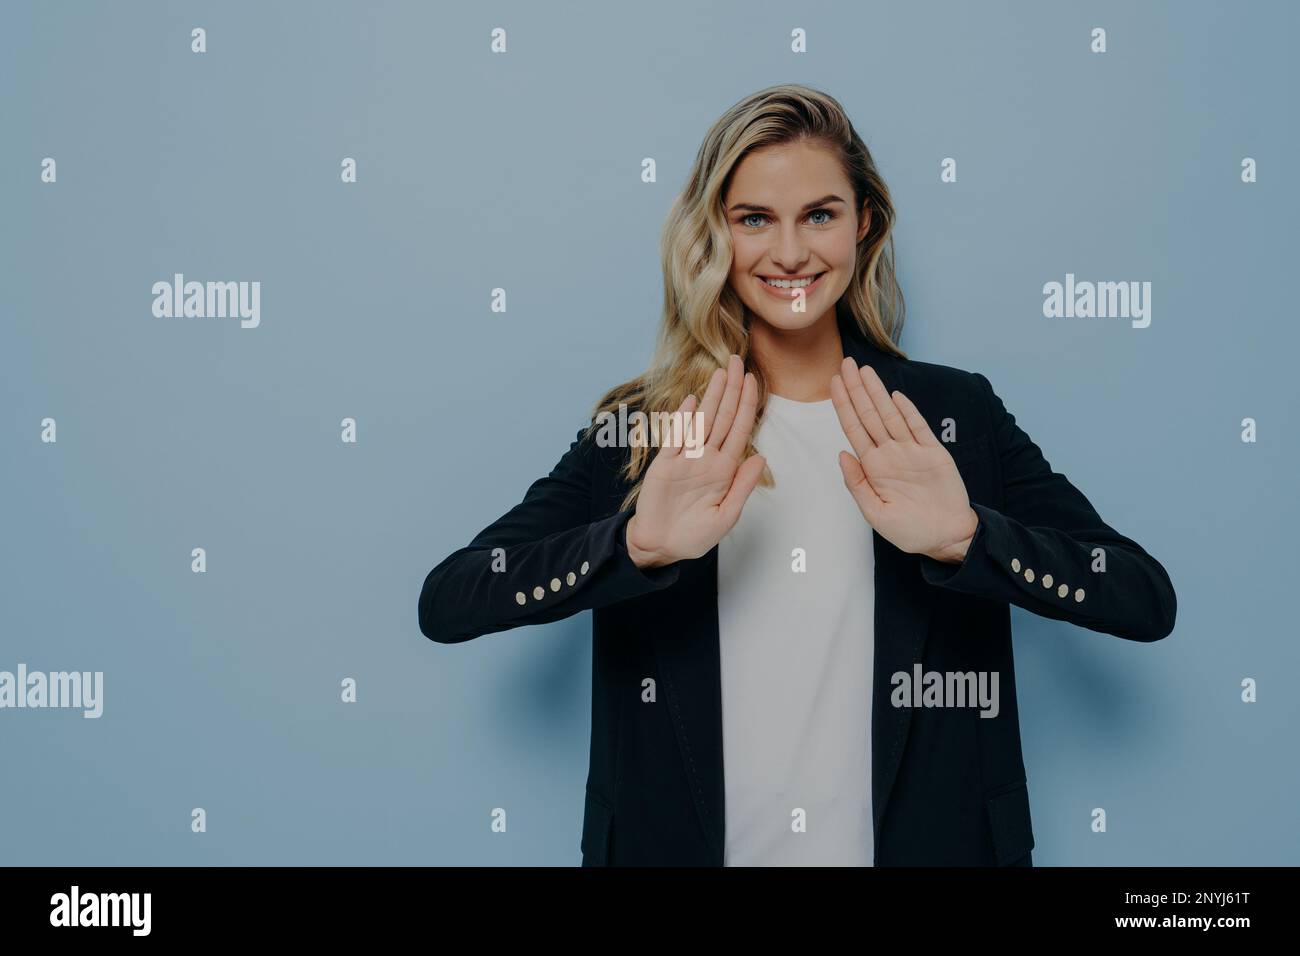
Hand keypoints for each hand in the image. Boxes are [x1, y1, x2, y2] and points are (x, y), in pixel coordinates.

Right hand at [625, 355, 767, 568]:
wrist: (661, 545)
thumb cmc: (695, 535)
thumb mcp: (726, 516)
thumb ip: (742, 486)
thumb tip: (761, 456)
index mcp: (725, 470)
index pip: (739, 430)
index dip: (746, 404)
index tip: (752, 380)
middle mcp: (707, 458)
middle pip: (722, 418)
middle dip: (731, 390)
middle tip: (737, 361)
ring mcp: (685, 459)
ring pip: (701, 422)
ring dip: (711, 397)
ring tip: (720, 373)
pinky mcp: (663, 464)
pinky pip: (674, 438)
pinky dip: (682, 419)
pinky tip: (690, 401)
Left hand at [830, 356, 977, 562]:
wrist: (947, 538)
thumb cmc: (910, 531)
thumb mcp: (875, 514)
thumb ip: (857, 485)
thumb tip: (842, 455)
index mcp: (874, 467)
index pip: (854, 429)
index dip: (844, 405)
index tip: (833, 383)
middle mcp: (890, 454)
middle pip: (869, 415)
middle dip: (856, 389)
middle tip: (845, 364)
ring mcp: (912, 451)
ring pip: (890, 415)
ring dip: (877, 392)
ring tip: (864, 370)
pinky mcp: (934, 453)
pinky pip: (919, 427)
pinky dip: (908, 411)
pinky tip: (895, 395)